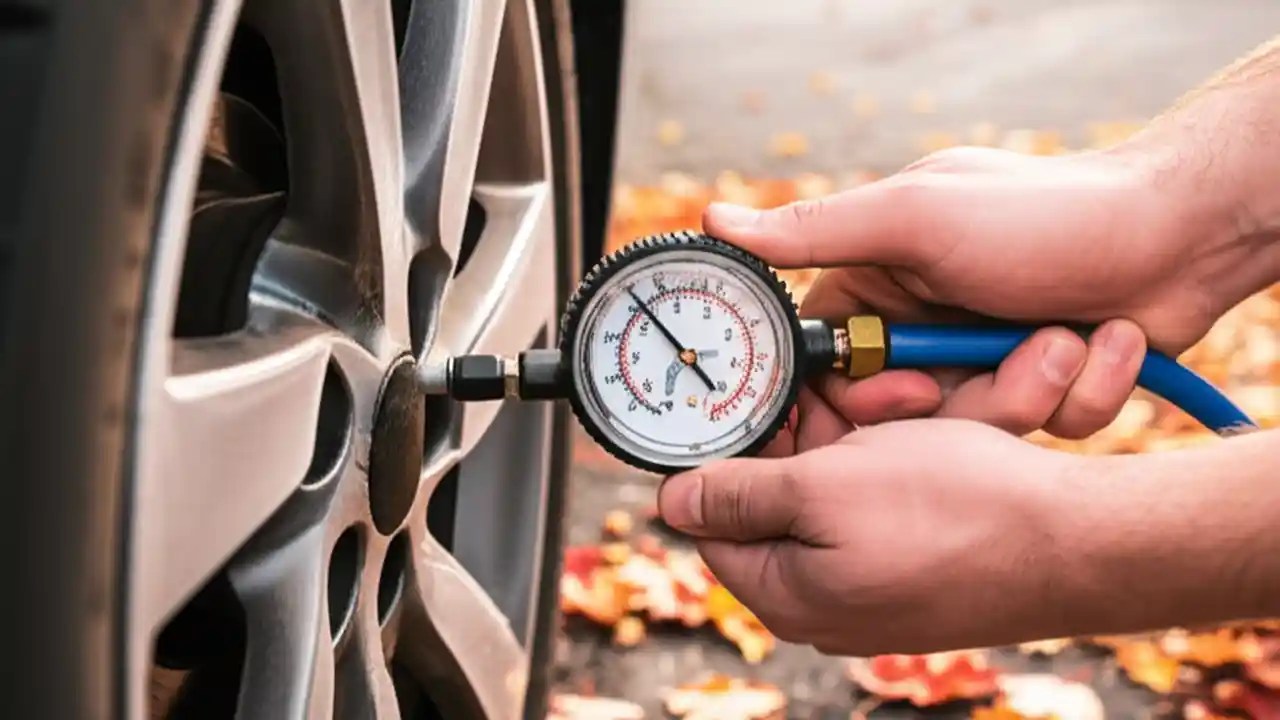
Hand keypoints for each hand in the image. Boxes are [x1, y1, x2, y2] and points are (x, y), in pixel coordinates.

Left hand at [658, 418, 1081, 654]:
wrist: (1080, 542)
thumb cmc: (957, 511)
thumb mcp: (824, 488)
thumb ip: (739, 496)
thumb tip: (669, 505)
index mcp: (787, 592)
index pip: (714, 522)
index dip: (728, 453)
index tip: (758, 402)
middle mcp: (825, 602)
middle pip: (780, 499)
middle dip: (809, 433)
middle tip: (848, 390)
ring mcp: (875, 588)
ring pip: (838, 490)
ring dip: (860, 437)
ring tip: (909, 404)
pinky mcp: (918, 569)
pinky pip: (885, 502)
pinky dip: (897, 460)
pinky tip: (930, 430)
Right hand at [706, 145, 1267, 437]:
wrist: (1178, 232)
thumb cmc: (1043, 214)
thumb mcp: (914, 217)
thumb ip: (813, 232)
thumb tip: (716, 222)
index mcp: (884, 284)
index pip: (826, 363)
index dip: (844, 402)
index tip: (881, 409)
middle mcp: (928, 325)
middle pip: (899, 415)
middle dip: (949, 406)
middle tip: (971, 380)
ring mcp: (987, 359)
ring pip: (972, 431)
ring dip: (1026, 392)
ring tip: (1066, 340)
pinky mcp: (1042, 387)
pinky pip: (1037, 430)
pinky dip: (1078, 394)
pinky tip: (1106, 344)